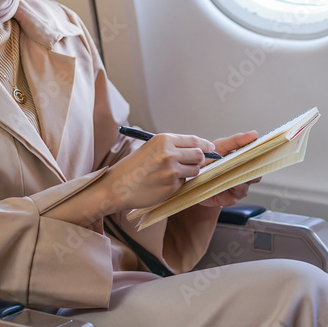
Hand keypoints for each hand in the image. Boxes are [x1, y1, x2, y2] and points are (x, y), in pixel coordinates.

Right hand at [99, 133, 215, 210]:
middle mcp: (169, 154)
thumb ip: (171, 146)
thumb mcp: (150, 147)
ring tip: (172, 173)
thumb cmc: (132, 167)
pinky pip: (184, 183)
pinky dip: (178, 183)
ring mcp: (172, 171)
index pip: (194, 140)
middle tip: (192, 162)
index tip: (210, 147)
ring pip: (194, 170)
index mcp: (163, 140)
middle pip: (199, 155)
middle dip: (199, 158)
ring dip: (189, 171)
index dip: (205, 144)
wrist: (118, 186)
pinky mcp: (172, 187)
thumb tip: (195, 148)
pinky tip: (163, 182)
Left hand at [198, 131, 261, 207]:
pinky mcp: (229, 200)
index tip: (258, 150)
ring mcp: (239, 191)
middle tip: (239, 160)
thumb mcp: (221, 146)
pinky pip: (230, 195)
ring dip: (233, 178)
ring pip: (243, 186)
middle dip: (248, 169)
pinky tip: (217, 181)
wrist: (193, 177)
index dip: (260, 156)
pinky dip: (223, 187)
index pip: (260, 162)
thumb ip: (237, 140)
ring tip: (224, 170)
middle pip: (256, 176)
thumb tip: (254, 134)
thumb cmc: (210, 160)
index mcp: (247, 164)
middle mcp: (246, 179)